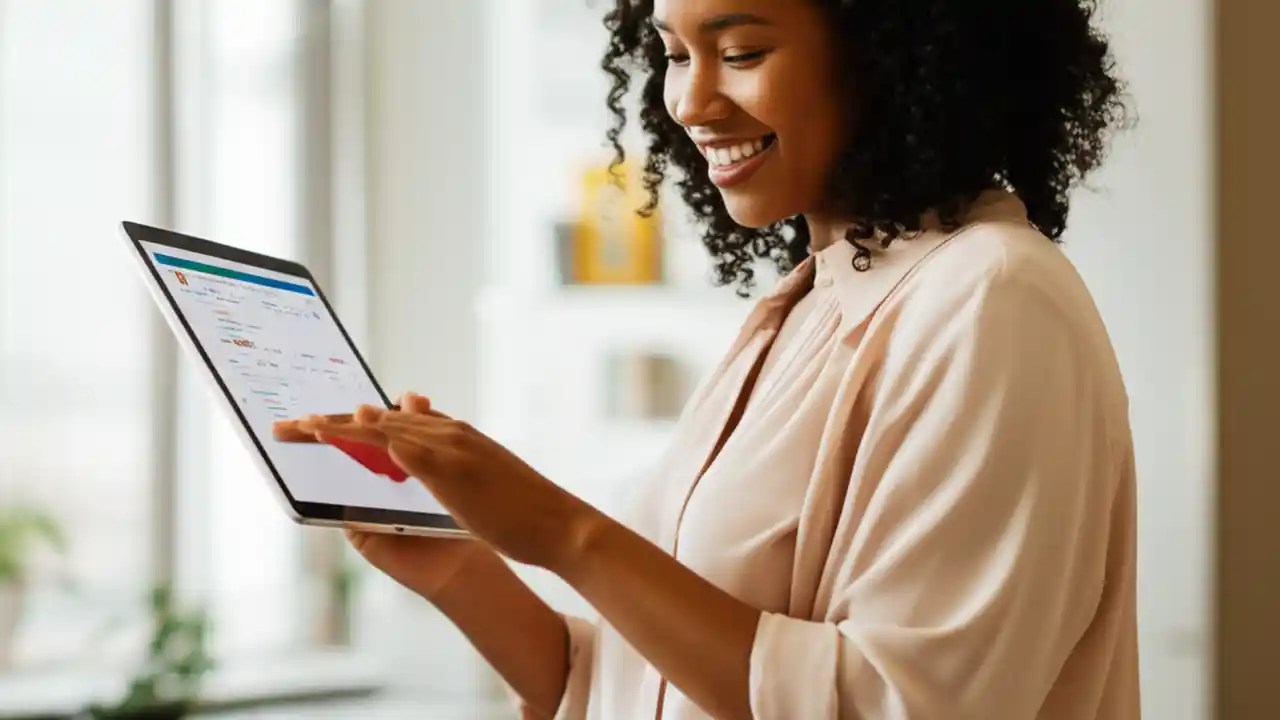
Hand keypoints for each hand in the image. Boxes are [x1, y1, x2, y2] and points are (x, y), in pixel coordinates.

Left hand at [284, 393, 602, 571]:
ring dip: (339, 424)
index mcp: (456, 439)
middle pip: (380, 421)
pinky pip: (401, 446)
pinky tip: (342, 432)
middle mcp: (451, 434)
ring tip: (300, 426)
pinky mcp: (453, 467)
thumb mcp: (479, 486)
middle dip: (333, 422)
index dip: (354, 424)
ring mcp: (452, 447)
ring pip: (383, 426)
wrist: (559, 527)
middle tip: (290, 426)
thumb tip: (410, 465)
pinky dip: (367, 435)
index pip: (395, 424)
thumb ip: (446, 475)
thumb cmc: (523, 514)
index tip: (320, 425)